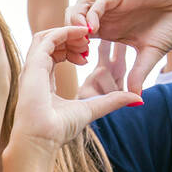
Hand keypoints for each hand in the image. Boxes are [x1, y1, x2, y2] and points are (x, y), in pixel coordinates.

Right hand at [10, 26, 139, 157]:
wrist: (41, 139)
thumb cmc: (59, 130)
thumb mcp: (92, 108)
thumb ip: (112, 100)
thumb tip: (138, 99)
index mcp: (44, 80)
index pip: (55, 54)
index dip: (72, 50)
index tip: (88, 56)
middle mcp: (36, 71)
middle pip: (51, 42)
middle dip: (71, 38)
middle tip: (89, 42)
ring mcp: (34, 67)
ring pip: (48, 36)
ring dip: (68, 32)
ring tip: (86, 36)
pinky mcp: (34, 65)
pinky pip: (47, 38)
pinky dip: (64, 32)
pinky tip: (82, 35)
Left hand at [66, 0, 171, 92]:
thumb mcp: (151, 56)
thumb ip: (139, 75)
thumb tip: (135, 100)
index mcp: (110, 30)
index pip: (80, 36)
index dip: (75, 48)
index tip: (81, 63)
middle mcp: (108, 17)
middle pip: (73, 20)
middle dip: (69, 35)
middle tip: (78, 52)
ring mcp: (113, 5)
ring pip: (79, 7)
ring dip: (75, 23)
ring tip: (83, 41)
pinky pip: (97, 3)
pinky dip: (90, 15)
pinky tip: (93, 30)